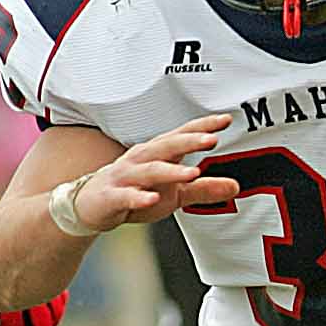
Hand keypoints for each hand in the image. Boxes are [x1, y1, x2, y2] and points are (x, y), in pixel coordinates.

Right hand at [65, 114, 242, 228]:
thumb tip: (235, 186)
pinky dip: (137, 197)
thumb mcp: (174, 193)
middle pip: (166, 146)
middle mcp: (141, 160)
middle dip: (189, 141)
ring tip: (191, 173)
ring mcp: (125, 177)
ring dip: (170, 171)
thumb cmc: (136, 192)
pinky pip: (125, 196)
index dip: (202, 127)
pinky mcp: (111, 197)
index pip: (181, 135)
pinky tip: (151, 199)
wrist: (90, 206)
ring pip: (149, 171)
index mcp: (157, 153)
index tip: (226, 120)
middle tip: (212, 139)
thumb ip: (203, 189)